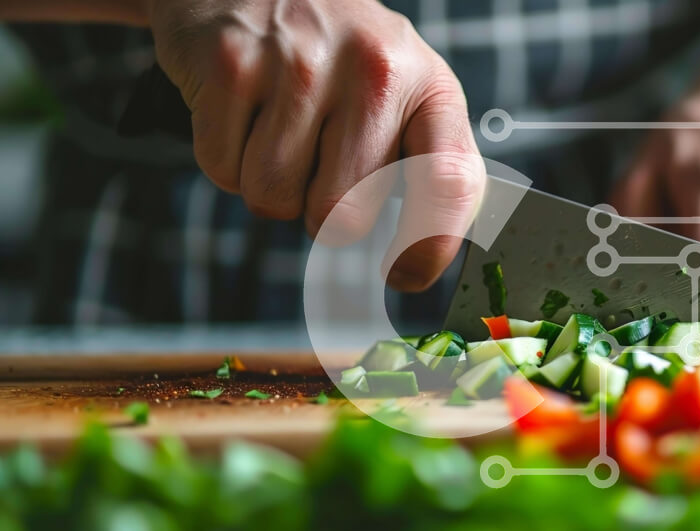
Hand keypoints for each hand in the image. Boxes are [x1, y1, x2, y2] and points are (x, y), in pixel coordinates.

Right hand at [148, 0, 484, 290]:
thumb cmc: (342, 59)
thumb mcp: (406, 94)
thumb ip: (428, 167)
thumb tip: (424, 260)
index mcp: (428, 85)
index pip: (450, 182)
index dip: (430, 247)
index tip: (405, 274)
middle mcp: (374, 68)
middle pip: (342, 215)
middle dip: (323, 213)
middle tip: (319, 164)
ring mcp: (299, 61)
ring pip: (274, 199)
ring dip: (271, 188)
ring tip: (282, 129)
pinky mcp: (230, 63)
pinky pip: (222, 170)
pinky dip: (227, 160)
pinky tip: (246, 114)